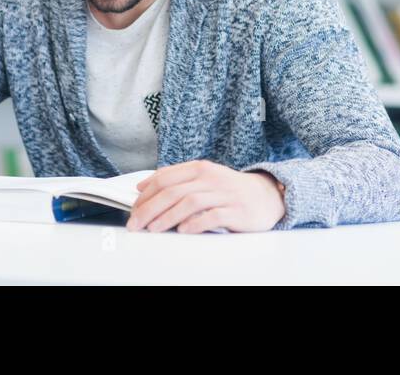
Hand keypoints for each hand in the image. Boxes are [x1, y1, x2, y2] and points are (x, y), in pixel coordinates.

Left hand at [127, 160, 285, 233]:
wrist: (266, 196)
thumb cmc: (230, 189)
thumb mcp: (204, 178)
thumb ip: (176, 180)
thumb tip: (143, 187)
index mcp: (200, 168)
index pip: (166, 178)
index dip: (146, 194)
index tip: (133, 208)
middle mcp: (211, 178)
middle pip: (173, 191)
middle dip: (150, 208)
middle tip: (136, 223)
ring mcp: (224, 194)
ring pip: (189, 203)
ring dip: (167, 217)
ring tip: (153, 229)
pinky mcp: (235, 211)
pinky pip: (212, 217)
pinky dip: (195, 224)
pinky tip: (183, 231)